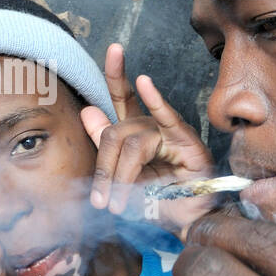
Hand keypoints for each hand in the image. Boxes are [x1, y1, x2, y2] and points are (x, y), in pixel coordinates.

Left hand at [81, 42, 213, 229]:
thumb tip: (88, 110)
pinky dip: (155, 101)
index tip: (114, 49)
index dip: (116, 73)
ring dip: (121, 176)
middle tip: (101, 201)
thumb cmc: (156, 203)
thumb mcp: (121, 177)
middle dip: (104, 168)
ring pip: (132, 141)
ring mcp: (170, 133)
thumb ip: (104, 145)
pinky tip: (144, 82)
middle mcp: (152, 126)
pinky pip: (166, 121)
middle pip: (115, 131)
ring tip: (118, 204)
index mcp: (136, 131)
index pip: (123, 98)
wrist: (184, 226)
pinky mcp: (187, 143)